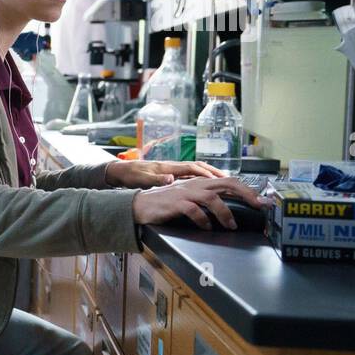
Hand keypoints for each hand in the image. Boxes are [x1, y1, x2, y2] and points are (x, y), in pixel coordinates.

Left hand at [106, 159, 223, 188]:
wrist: (122, 171)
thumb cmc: (132, 174)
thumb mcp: (142, 178)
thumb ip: (156, 179)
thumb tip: (170, 179)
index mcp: (169, 167)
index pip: (193, 168)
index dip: (208, 174)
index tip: (221, 180)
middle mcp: (175, 167)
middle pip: (200, 168)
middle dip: (217, 174)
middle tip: (233, 182)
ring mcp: (174, 170)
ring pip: (198, 171)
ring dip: (213, 176)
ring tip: (228, 184)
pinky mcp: (173, 175)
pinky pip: (193, 176)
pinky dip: (204, 180)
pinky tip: (211, 187)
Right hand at [131, 177, 269, 230]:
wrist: (139, 206)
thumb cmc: (165, 204)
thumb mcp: (188, 199)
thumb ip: (205, 200)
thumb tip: (228, 209)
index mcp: (200, 183)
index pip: (229, 181)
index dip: (247, 190)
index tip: (261, 201)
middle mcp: (195, 184)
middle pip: (226, 183)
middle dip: (246, 194)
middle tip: (258, 206)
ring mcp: (184, 193)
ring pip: (211, 198)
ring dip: (225, 212)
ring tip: (231, 226)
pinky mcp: (174, 203)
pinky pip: (193, 210)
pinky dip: (203, 220)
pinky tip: (206, 228)